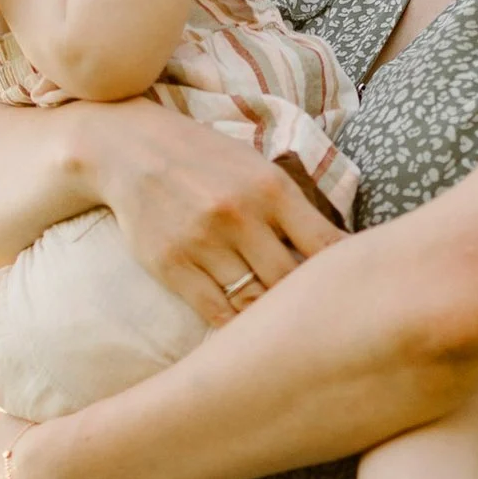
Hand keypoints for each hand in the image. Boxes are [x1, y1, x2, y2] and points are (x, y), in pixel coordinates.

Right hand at [82, 99, 345, 324]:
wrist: (128, 148)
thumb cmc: (205, 160)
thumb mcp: (257, 168)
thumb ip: (295, 209)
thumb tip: (342, 254)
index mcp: (271, 187)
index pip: (326, 245)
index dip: (343, 274)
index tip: (349, 290)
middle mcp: (239, 215)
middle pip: (291, 281)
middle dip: (306, 300)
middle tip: (318, 318)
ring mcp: (203, 242)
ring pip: (254, 301)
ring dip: (270, 317)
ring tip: (283, 326)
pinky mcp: (171, 264)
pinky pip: (216, 312)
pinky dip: (235, 326)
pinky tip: (246, 329)